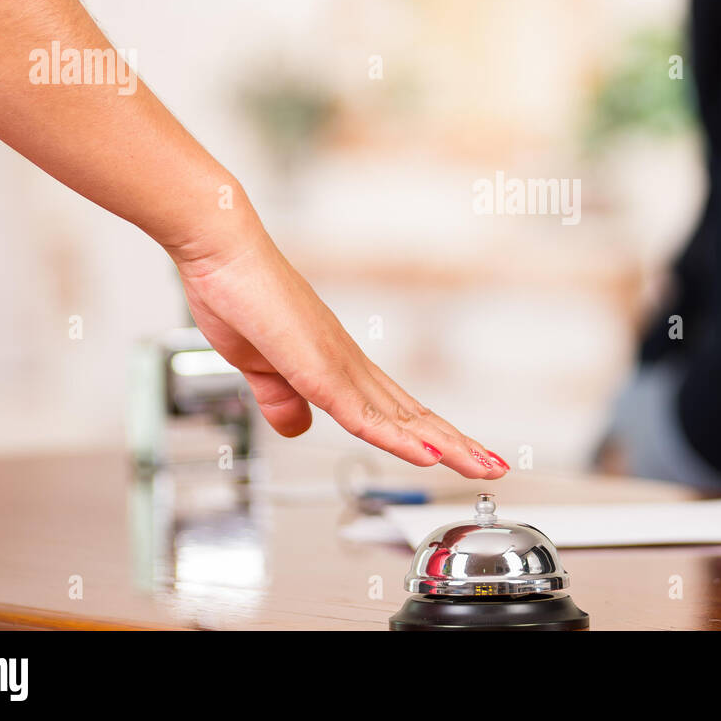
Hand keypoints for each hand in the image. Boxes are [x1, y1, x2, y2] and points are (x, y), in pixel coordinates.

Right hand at [170, 217, 509, 479]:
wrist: (224, 255)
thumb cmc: (238, 297)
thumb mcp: (258, 367)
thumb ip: (280, 399)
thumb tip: (296, 424)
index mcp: (336, 367)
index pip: (395, 412)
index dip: (429, 436)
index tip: (459, 453)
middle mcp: (350, 366)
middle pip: (415, 416)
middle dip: (457, 444)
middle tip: (496, 464)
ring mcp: (340, 367)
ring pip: (403, 419)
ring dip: (447, 445)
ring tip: (484, 465)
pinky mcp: (321, 370)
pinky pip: (364, 416)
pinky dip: (400, 440)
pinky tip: (429, 455)